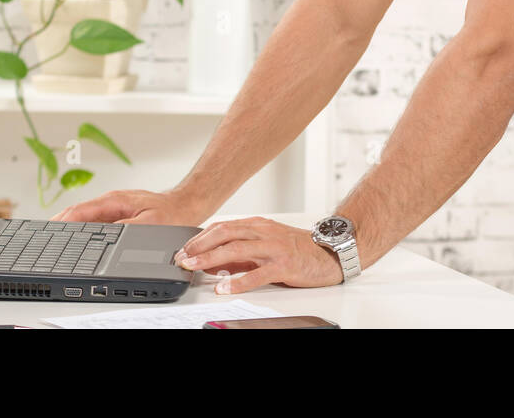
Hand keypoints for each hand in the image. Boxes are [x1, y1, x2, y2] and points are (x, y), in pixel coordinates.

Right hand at [48, 188, 206, 226]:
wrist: (187, 205)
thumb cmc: (172, 212)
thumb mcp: (149, 222)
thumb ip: (125, 228)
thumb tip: (105, 235)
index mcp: (114, 200)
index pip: (80, 210)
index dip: (62, 221)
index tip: (49, 230)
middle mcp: (111, 203)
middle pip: (78, 214)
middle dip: (60, 225)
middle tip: (46, 239)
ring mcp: (113, 209)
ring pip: (85, 218)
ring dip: (71, 228)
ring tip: (56, 241)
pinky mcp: (118, 215)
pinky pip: (95, 223)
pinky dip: (84, 231)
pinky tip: (79, 241)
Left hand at [173, 216, 343, 294]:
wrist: (331, 252)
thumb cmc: (299, 250)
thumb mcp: (267, 246)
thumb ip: (242, 253)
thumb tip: (214, 262)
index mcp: (258, 225)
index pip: (223, 227)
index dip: (200, 237)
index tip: (184, 249)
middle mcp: (263, 232)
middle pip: (224, 234)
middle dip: (199, 246)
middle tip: (181, 258)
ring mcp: (273, 248)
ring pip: (236, 249)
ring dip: (210, 258)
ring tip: (193, 267)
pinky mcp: (283, 265)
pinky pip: (256, 274)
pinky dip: (237, 281)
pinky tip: (223, 288)